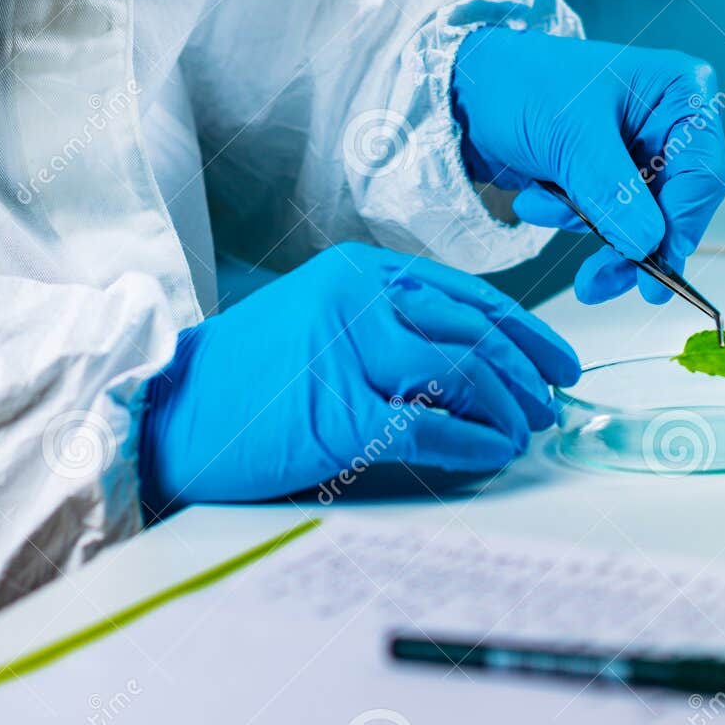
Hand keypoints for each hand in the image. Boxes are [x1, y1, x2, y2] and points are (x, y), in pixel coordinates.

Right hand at [138, 243, 580, 513]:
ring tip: (527, 431)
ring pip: (463, 371)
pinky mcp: (339, 412)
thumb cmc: (247, 376)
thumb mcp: (320, 319)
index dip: (523, 330)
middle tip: (553, 402)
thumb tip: (477, 362)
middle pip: (474, 330)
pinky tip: (495, 454)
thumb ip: (389, 324)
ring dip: (508, 406)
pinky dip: (473, 442)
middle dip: (526, 371)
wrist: (168, 412)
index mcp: (359, 270)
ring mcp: (348, 351)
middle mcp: (359, 298)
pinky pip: (431, 425)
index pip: (467, 295)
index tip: (557, 360)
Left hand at [452, 30, 724, 303]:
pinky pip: (610, 219)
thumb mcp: (571, 136)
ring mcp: (642, 153)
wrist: (470, 90)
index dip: (684, 222)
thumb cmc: (523, 82)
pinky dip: (573, 220)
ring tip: (542, 212)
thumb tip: (648, 243)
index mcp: (680, 93)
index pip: (702, 171)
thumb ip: (613, 191)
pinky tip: (536, 200)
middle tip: (603, 281)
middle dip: (632, 242)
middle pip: (675, 205)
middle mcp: (670, 124)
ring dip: (593, 230)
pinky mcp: (614, 177)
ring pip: (643, 221)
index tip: (662, 262)